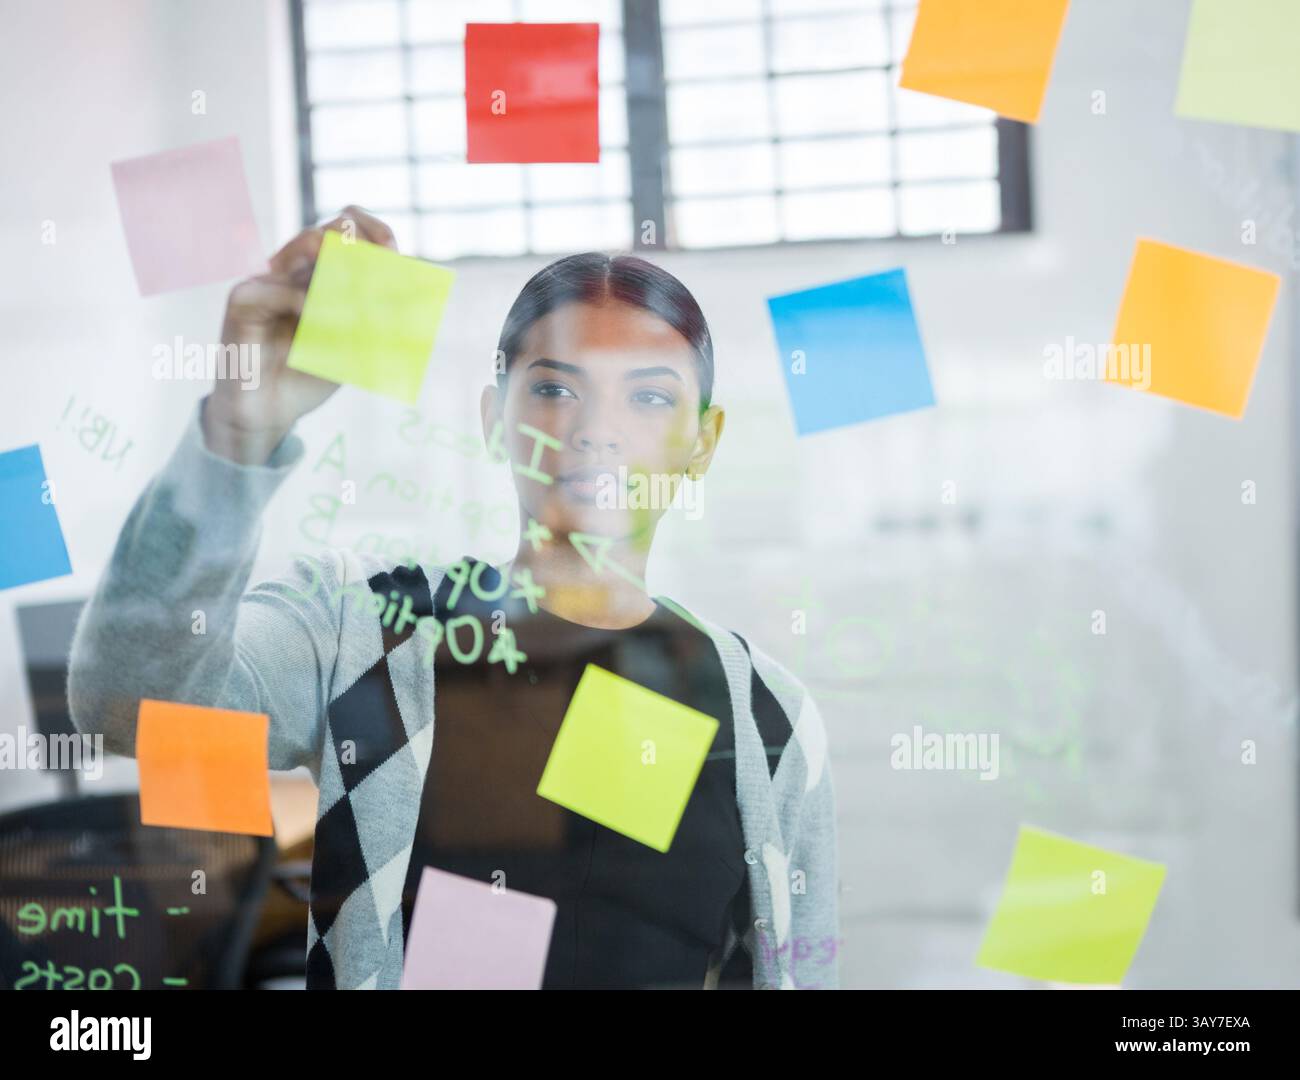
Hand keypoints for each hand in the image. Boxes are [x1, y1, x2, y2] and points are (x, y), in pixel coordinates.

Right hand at [202, 205, 397, 463]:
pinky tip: (317, 316)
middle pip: (330, 230)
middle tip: (377, 269)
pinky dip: (304, 301)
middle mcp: (295, 270)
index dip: (374, 232)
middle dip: (360, 243)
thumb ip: (374, 321)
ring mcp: (268, 280)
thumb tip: (408, 299)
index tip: (394, 251)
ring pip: (306, 244)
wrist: (268, 412)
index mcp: (321, 275)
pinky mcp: (243, 300)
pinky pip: (279, 289)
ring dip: (339, 264)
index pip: (349, 231)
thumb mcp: (351, 345)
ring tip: (357, 292)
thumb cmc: (308, 373)